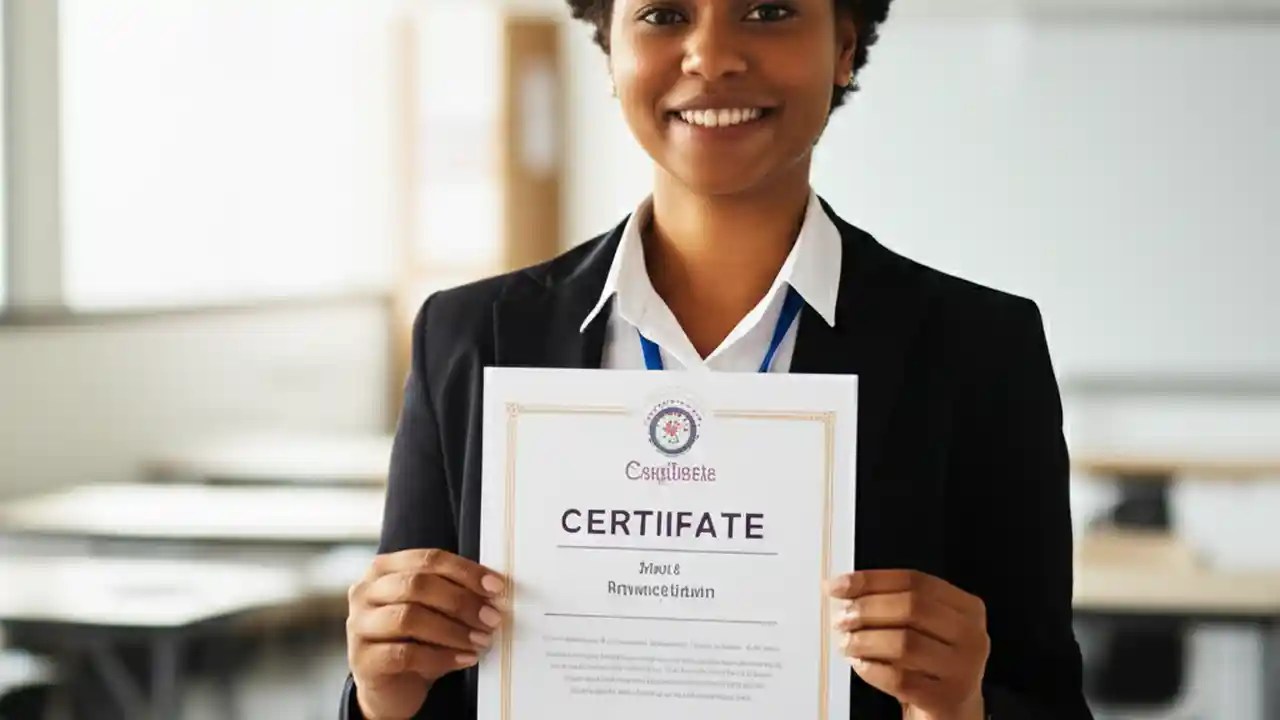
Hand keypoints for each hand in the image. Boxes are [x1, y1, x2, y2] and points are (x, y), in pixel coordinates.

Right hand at [347, 548, 505, 719]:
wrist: (391, 688)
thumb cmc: (416, 641)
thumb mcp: (435, 611)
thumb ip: (455, 594)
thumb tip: (494, 592)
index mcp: (384, 570)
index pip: (428, 559)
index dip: (465, 571)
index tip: (496, 587)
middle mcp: (365, 592)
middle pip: (417, 585)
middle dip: (461, 601)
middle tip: (491, 618)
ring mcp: (358, 625)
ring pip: (409, 618)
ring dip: (453, 630)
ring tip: (481, 640)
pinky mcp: (362, 660)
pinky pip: (405, 654)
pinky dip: (441, 657)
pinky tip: (464, 659)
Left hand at [826, 570, 988, 719]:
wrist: (952, 712)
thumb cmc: (930, 664)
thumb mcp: (921, 627)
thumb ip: (891, 602)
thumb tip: (845, 587)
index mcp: (967, 608)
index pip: (915, 580)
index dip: (871, 580)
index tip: (838, 585)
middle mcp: (971, 635)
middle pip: (912, 607)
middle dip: (867, 609)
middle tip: (842, 618)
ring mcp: (962, 669)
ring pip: (905, 643)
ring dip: (866, 641)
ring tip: (848, 644)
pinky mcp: (946, 699)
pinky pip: (900, 679)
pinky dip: (872, 670)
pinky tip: (861, 665)